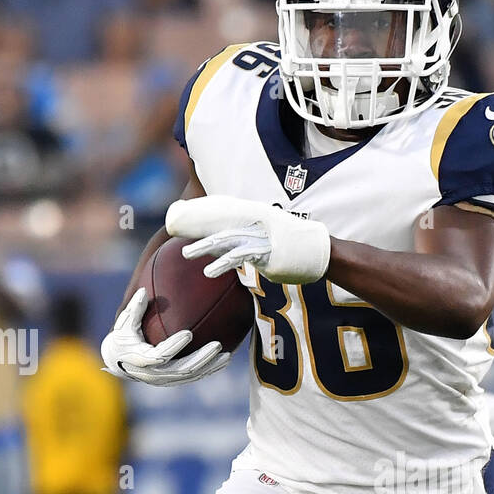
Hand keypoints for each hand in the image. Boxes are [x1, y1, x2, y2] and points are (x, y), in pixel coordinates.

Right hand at [100, 287, 229, 385]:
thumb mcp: (123, 324)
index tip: (188, 333)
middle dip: (202, 358)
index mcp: (141, 360)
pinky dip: (210, 370)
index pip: (160, 356)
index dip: (174, 346)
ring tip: (226, 355)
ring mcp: (165, 379)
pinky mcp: (173, 381)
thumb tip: (143, 291)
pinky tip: (224, 360)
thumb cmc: (122, 339)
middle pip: (182, 369)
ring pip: (191, 375)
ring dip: (210, 366)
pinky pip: (194, 377)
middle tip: (217, 345)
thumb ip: (133, 310)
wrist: (119, 363)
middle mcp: (154, 374)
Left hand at [166, 196, 330, 283]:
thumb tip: (227, 257)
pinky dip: (223, 263)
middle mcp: (253, 226)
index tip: (181, 228)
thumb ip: (247, 247)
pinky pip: (240, 256)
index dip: (202, 224)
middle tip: (175, 237)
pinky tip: (210, 271)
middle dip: (197, 233)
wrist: (317, 253)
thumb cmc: (292, 251)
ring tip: (186, 254)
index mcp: (251, 223)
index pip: (222, 222)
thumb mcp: (266, 246)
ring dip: (204, 247)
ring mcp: (260, 238)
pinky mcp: (265, 252)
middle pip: (219, 228)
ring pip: (225, 240)